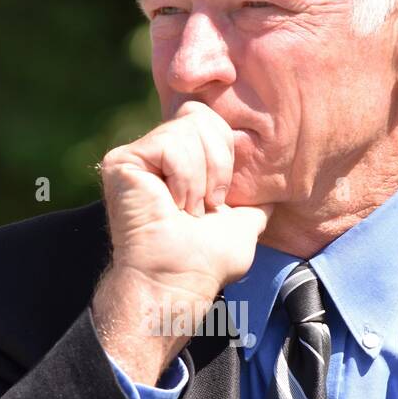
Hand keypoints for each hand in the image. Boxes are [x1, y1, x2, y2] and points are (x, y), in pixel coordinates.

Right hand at [94, 101, 272, 384]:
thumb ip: (254, 196)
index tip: (219, 202)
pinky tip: (173, 206)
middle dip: (218, 164)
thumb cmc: (206, 262)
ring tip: (187, 210)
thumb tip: (276, 181)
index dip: (226, 158)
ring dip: (201, 178)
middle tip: (205, 205)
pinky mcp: (121, 161)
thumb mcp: (244, 222)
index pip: (213, 122)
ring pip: (188, 128)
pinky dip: (185, 178)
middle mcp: (156, 155)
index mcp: (182, 165)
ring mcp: (136, 156)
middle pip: (202, 115)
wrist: (177, 283)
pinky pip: (172, 142)